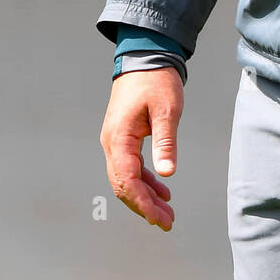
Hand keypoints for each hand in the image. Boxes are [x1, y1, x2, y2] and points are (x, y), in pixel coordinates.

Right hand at [100, 68, 183, 230]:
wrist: (146, 56)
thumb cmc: (157, 80)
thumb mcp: (166, 110)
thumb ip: (165, 142)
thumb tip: (167, 174)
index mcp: (119, 138)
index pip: (127, 180)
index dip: (142, 202)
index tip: (158, 218)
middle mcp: (112, 143)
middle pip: (123, 185)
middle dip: (143, 206)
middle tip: (166, 223)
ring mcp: (116, 141)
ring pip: (126, 179)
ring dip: (144, 197)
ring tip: (166, 214)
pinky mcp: (124, 138)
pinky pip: (131, 167)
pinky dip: (145, 182)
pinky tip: (161, 191)